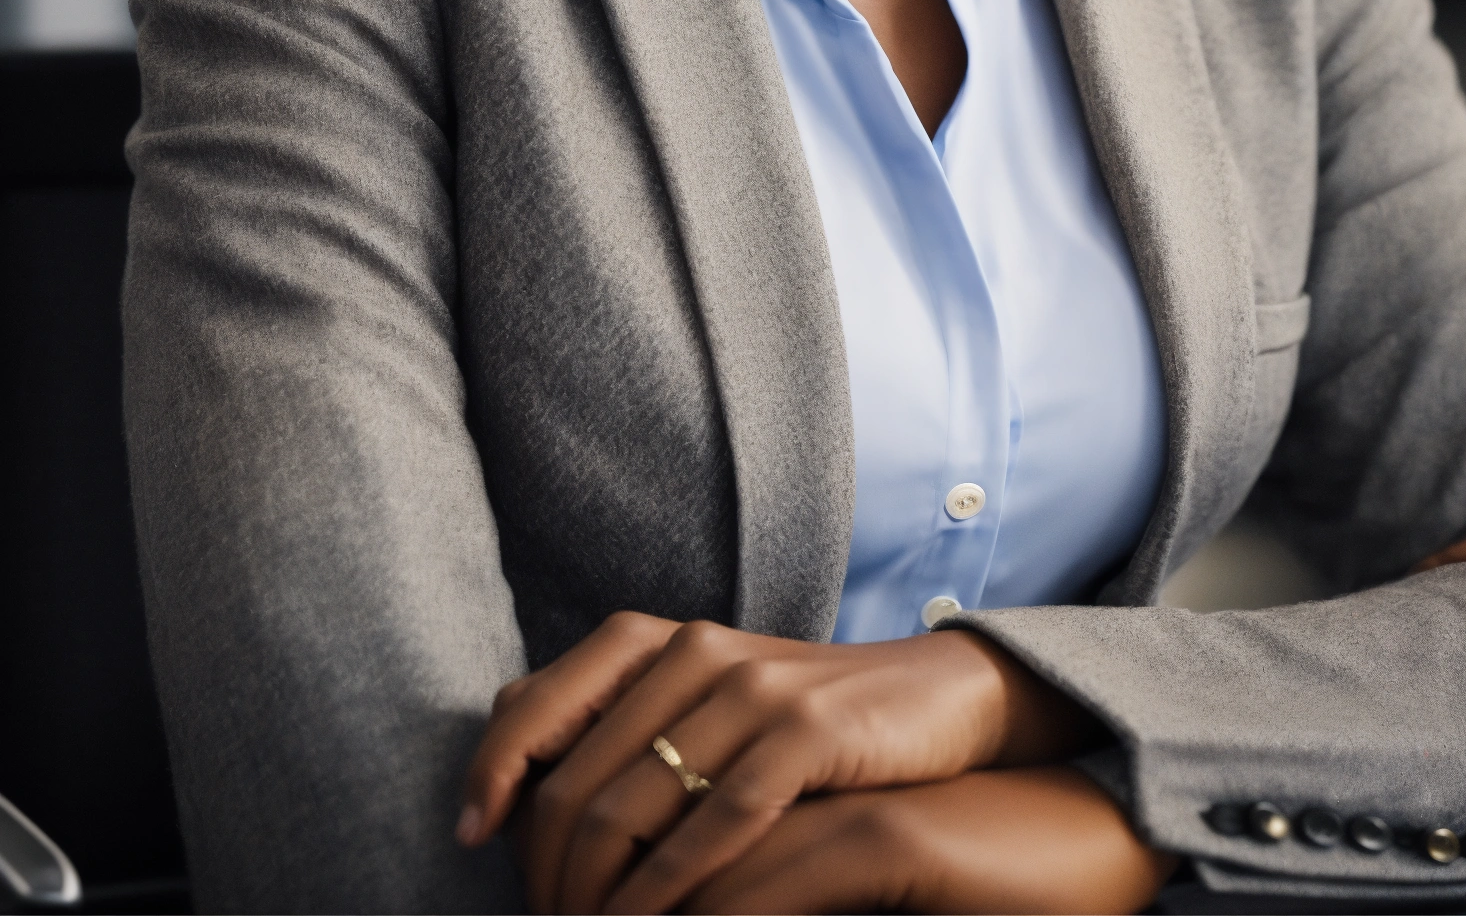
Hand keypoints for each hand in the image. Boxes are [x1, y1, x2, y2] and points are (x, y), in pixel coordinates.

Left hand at [457, 611, 1096, 913]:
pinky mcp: (805, 734)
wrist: (930, 699)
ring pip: (630, 809)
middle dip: (541, 874)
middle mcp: (694, 650)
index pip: (536, 701)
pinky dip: (663, 896)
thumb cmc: (798, 720)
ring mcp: (751, 689)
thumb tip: (507, 737)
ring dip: (593, 899)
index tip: (471, 838)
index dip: (491, 770)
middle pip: (573, 778)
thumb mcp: (704, 698)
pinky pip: (711, 829)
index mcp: (657, 639)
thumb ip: (622, 710)